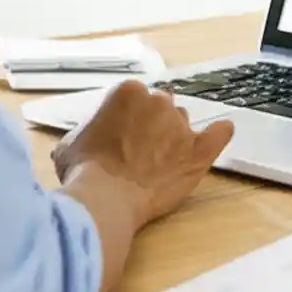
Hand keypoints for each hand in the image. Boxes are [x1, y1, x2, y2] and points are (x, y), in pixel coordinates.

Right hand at [53, 81, 234, 227]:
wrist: (106, 199)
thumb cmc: (84, 170)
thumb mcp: (71, 142)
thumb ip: (88, 130)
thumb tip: (89, 138)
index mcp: (128, 92)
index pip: (133, 98)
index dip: (126, 119)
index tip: (120, 137)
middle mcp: (158, 101)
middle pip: (161, 106)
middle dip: (151, 124)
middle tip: (138, 150)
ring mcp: (181, 125)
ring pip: (183, 122)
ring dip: (174, 136)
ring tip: (160, 162)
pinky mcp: (198, 151)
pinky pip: (220, 133)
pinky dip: (219, 133)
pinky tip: (219, 133)